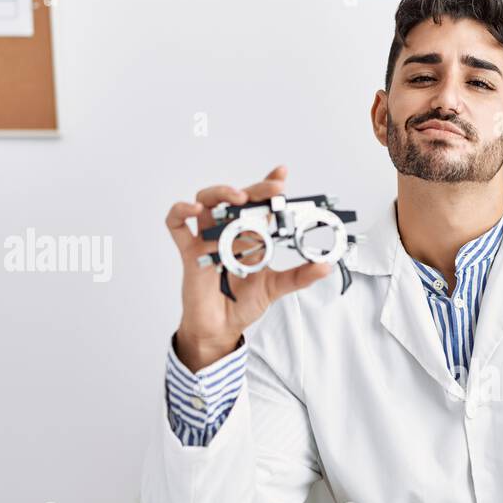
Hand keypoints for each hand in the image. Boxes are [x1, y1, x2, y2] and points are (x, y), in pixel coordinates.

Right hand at [166, 165, 331, 370]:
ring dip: (221, 193)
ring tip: (239, 197)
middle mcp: (229, 233)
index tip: (282, 175)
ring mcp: (208, 239)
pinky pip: (176, 225)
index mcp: (251, 236)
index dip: (268, 186)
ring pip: (206, 201)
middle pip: (237, 198)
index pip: (260, 204)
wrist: (221, 327)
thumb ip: (300, 276)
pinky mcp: (189, 252)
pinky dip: (180, 212)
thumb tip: (326, 266)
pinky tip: (194, 210)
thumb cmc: (243, 304)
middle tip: (273, 189)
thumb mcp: (277, 287)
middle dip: (256, 189)